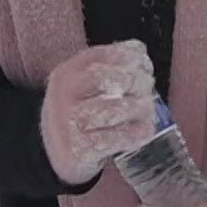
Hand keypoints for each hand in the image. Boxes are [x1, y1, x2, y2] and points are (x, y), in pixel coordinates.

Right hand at [39, 41, 157, 185]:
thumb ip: (109, 67)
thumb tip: (138, 49)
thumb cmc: (81, 116)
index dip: (127, 56)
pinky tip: (144, 131)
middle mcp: (62, 96)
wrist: (58, 158)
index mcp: (65, 75)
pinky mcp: (80, 149)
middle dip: (135, 80)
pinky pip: (116, 137)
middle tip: (148, 88)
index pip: (98, 55)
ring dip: (139, 107)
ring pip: (113, 108)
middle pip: (105, 78)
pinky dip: (136, 133)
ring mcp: (69, 123)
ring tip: (148, 109)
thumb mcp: (86, 87)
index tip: (144, 64)